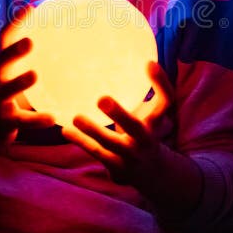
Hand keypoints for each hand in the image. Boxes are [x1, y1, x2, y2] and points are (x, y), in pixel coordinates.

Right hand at [0, 5, 54, 149]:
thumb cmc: (4, 100)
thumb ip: (30, 63)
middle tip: (30, 41)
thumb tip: (61, 45)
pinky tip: (52, 118)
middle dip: (13, 51)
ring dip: (19, 82)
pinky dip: (36, 120)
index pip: (5, 40)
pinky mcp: (4, 123)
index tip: (30, 7)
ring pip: (6, 90)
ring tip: (35, 74)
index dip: (15, 23)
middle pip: (0, 62)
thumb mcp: (12, 78)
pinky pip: (21, 121)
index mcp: (2, 67)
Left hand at [61, 61, 170, 185]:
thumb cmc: (144, 133)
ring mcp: (132, 156)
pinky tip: (66, 130)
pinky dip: (81, 141)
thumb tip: (115, 57)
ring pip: (112, 143)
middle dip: (120, 114)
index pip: (167, 101)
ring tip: (76, 117)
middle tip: (101, 99)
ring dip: (93, 131)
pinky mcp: (118, 168)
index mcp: (158, 122)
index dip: (161, 83)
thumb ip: (135, 94)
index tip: (149, 63)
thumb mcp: (148, 115)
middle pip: (137, 128)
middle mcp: (147, 139)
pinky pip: (97, 153)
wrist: (156, 175)